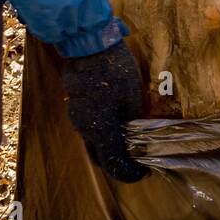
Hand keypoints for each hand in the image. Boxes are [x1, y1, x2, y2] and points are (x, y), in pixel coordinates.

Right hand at [62, 38, 148, 182]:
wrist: (88, 46)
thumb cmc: (115, 70)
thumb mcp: (132, 98)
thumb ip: (133, 122)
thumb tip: (138, 138)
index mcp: (100, 130)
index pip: (113, 164)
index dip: (130, 173)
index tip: (143, 170)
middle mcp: (84, 129)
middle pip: (99, 158)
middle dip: (117, 164)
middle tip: (135, 159)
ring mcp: (76, 119)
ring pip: (93, 143)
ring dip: (109, 147)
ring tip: (128, 141)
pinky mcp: (75, 108)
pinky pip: (88, 129)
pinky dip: (102, 134)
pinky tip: (115, 124)